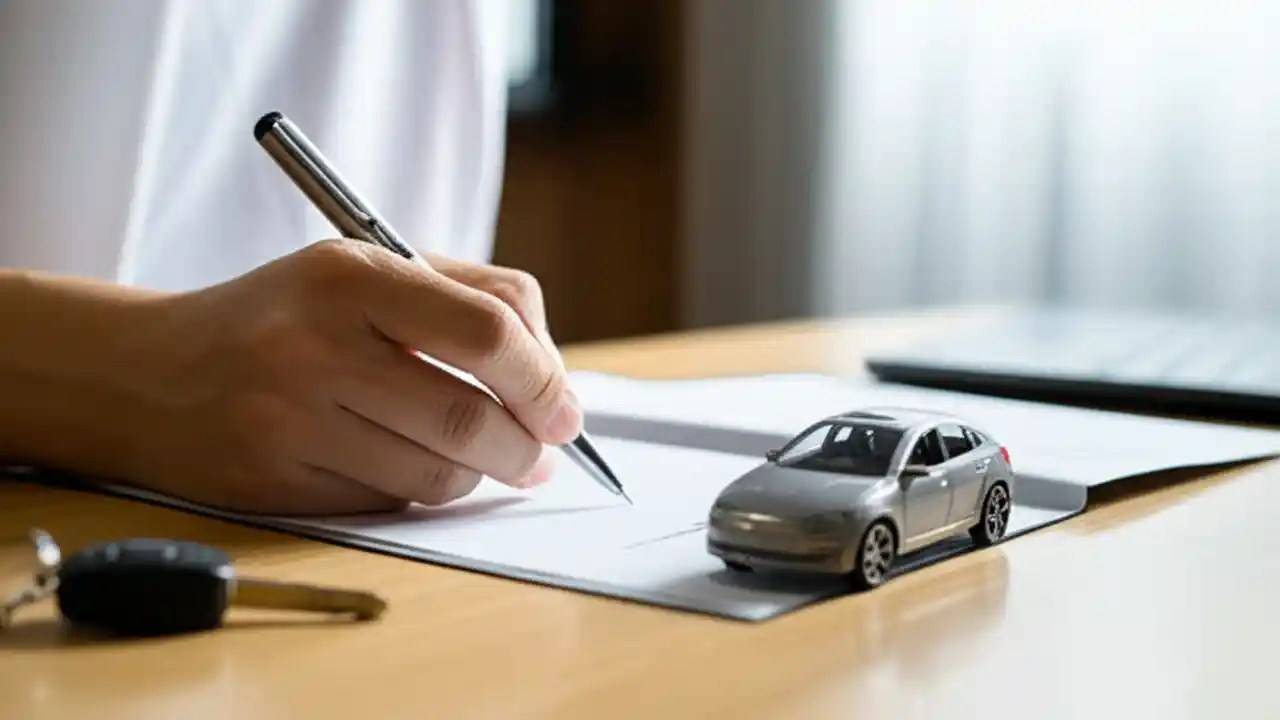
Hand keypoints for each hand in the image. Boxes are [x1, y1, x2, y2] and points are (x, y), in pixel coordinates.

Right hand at [129, 240, 578, 513]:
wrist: (148, 373)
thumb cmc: (286, 316)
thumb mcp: (366, 270)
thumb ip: (471, 300)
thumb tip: (558, 383)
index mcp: (350, 275)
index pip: (487, 331)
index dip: (545, 380)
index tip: (565, 412)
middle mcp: (315, 344)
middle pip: (470, 415)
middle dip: (526, 446)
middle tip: (540, 453)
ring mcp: (289, 419)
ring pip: (437, 474)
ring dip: (479, 475)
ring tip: (483, 459)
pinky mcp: (274, 482)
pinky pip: (388, 503)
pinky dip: (420, 492)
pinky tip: (409, 466)